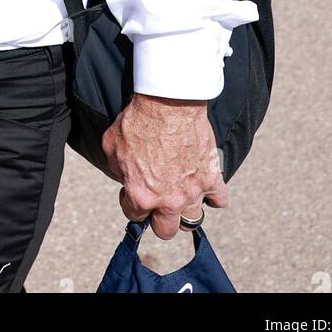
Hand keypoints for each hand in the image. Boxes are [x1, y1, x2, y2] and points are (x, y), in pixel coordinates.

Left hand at [101, 94, 227, 239]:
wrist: (168, 102)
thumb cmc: (138, 120)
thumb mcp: (111, 146)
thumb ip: (117, 170)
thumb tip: (124, 176)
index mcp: (141, 196)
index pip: (135, 216)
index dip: (130, 201)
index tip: (132, 189)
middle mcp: (168, 200)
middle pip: (165, 230)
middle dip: (159, 218)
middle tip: (157, 199)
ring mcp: (192, 191)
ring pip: (191, 220)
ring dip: (185, 209)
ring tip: (179, 193)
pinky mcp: (211, 177)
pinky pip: (220, 200)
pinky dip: (214, 197)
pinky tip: (205, 187)